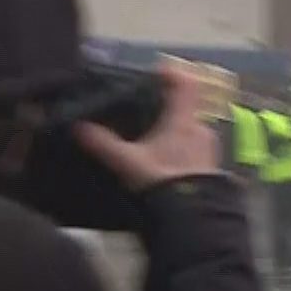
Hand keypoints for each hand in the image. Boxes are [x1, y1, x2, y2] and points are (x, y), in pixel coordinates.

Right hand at [75, 62, 220, 191]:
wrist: (195, 221)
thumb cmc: (164, 183)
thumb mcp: (128, 163)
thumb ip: (103, 144)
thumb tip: (80, 127)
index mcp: (184, 121)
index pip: (186, 83)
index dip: (172, 71)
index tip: (155, 70)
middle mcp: (201, 129)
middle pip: (186, 106)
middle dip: (165, 106)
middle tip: (143, 108)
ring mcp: (208, 148)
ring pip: (189, 128)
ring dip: (171, 129)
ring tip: (148, 136)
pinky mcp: (210, 167)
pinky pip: (193, 147)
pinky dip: (178, 146)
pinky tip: (162, 159)